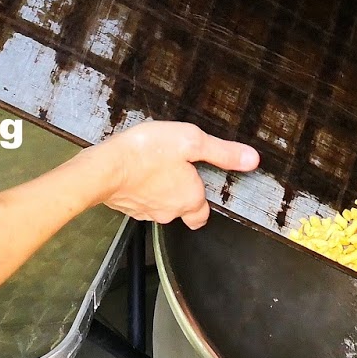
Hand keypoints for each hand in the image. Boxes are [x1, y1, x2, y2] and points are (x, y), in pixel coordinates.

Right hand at [88, 121, 258, 228]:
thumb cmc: (148, 152)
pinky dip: (138, 188)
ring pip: (158, 205)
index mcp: (190, 199)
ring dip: (158, 189)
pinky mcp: (124, 206)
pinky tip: (136, 170)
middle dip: (180, 192)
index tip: (201, 185)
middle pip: (180, 209)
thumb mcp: (192, 142)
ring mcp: (144, 211)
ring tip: (155, 164)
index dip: (203, 202)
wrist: (104, 167)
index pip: (202, 215)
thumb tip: (252, 160)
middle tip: (176, 168)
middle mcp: (169, 212)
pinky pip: (137, 200)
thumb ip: (223, 152)